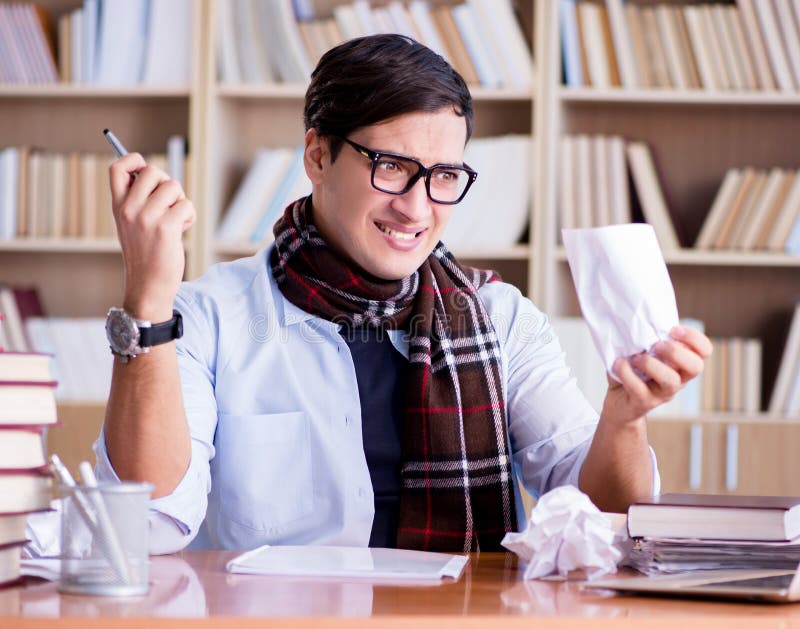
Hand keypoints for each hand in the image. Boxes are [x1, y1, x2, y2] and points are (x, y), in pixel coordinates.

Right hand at [109, 153, 195, 321]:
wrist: (148, 285)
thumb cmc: (145, 254)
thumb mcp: (132, 225)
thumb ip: (138, 200)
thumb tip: (153, 173)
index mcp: (118, 206)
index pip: (117, 167)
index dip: (134, 160)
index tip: (145, 171)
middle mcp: (129, 209)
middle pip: (152, 171)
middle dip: (167, 183)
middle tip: (169, 203)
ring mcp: (146, 218)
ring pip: (173, 186)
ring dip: (181, 201)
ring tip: (176, 219)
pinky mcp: (166, 227)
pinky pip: (186, 204)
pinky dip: (190, 215)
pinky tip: (182, 229)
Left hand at [601, 326, 712, 424]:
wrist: (619, 404)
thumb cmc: (632, 372)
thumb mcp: (642, 352)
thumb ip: (647, 339)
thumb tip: (641, 320)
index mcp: (681, 364)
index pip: (704, 351)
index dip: (694, 338)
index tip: (673, 329)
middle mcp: (678, 380)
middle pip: (696, 367)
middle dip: (676, 351)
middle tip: (656, 346)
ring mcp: (662, 394)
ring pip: (671, 381)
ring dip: (651, 364)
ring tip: (635, 358)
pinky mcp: (643, 403)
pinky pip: (639, 388)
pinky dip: (626, 372)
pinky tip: (619, 364)